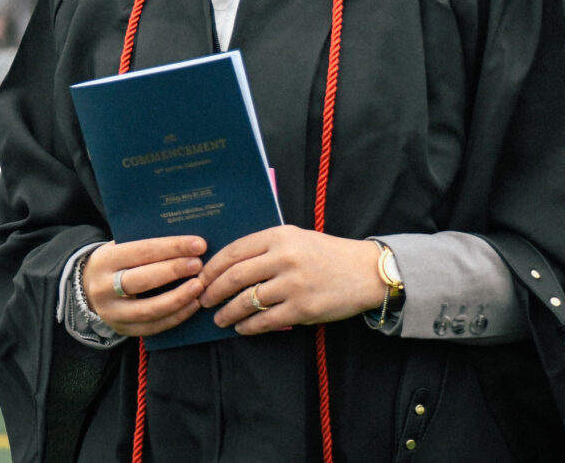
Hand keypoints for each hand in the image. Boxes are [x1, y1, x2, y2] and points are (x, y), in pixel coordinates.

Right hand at [83, 236, 206, 338]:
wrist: (88, 288)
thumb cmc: (117, 261)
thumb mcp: (121, 246)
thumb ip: (146, 243)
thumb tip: (185, 240)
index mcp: (105, 260)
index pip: (141, 251)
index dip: (172, 248)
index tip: (198, 244)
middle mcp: (104, 288)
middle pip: (142, 280)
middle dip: (173, 271)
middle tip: (199, 264)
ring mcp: (112, 313)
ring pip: (148, 309)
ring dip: (178, 298)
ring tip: (199, 287)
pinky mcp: (123, 329)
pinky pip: (153, 327)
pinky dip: (176, 317)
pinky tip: (193, 304)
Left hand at [198, 226, 385, 334]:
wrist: (364, 271)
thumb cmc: (326, 254)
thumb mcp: (296, 238)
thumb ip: (266, 247)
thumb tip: (228, 266)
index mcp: (280, 236)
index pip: (234, 251)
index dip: (212, 267)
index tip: (200, 278)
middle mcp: (284, 257)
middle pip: (235, 276)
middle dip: (213, 292)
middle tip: (203, 301)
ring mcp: (293, 284)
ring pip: (247, 301)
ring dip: (227, 312)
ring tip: (220, 319)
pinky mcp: (303, 308)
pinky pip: (265, 321)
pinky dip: (248, 327)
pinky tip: (242, 328)